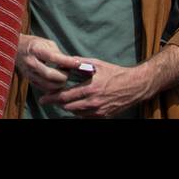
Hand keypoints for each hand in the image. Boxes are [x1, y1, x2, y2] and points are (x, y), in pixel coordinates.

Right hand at [15, 34, 82, 92]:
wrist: (15, 49)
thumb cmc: (34, 44)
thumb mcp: (46, 43)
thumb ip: (58, 53)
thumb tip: (72, 63)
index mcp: (35, 50)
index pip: (54, 58)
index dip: (68, 62)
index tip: (79, 64)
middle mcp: (31, 62)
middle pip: (50, 75)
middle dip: (64, 76)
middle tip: (69, 72)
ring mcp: (29, 73)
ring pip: (48, 85)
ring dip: (59, 83)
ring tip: (63, 76)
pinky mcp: (29, 80)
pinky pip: (44, 88)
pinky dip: (53, 87)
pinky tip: (57, 82)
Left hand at [37, 58, 151, 117]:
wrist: (135, 86)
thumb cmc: (115, 73)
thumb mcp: (97, 64)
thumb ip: (79, 63)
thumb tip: (65, 60)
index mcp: (90, 89)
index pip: (65, 96)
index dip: (52, 98)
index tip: (43, 98)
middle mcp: (93, 102)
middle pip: (68, 107)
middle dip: (57, 103)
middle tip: (48, 100)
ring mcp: (99, 111)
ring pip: (76, 113)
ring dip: (67, 108)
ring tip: (61, 101)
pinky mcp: (104, 116)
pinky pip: (86, 117)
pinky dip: (78, 112)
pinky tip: (75, 106)